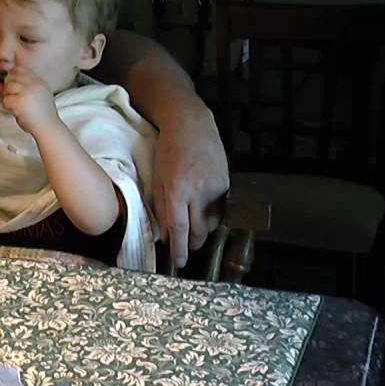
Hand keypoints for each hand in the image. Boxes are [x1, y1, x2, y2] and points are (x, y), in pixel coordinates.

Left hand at [0, 66, 59, 134]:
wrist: (48, 127)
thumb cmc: (43, 114)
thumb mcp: (41, 92)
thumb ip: (30, 84)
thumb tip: (10, 76)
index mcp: (38, 81)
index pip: (19, 69)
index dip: (13, 77)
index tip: (15, 88)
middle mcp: (34, 84)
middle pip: (12, 76)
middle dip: (9, 87)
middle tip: (14, 98)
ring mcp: (27, 92)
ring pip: (7, 87)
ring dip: (8, 96)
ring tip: (16, 105)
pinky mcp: (20, 102)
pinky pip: (6, 100)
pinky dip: (8, 107)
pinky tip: (16, 111)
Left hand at [151, 106, 228, 267]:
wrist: (191, 124)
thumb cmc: (168, 150)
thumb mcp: (157, 179)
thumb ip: (161, 207)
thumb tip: (166, 234)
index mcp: (177, 189)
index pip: (179, 228)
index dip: (180, 248)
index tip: (179, 261)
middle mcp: (198, 190)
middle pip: (200, 231)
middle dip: (193, 243)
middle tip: (185, 245)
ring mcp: (215, 187)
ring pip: (212, 222)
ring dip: (202, 227)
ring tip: (193, 218)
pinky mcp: (226, 183)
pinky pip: (220, 208)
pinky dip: (210, 211)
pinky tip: (202, 202)